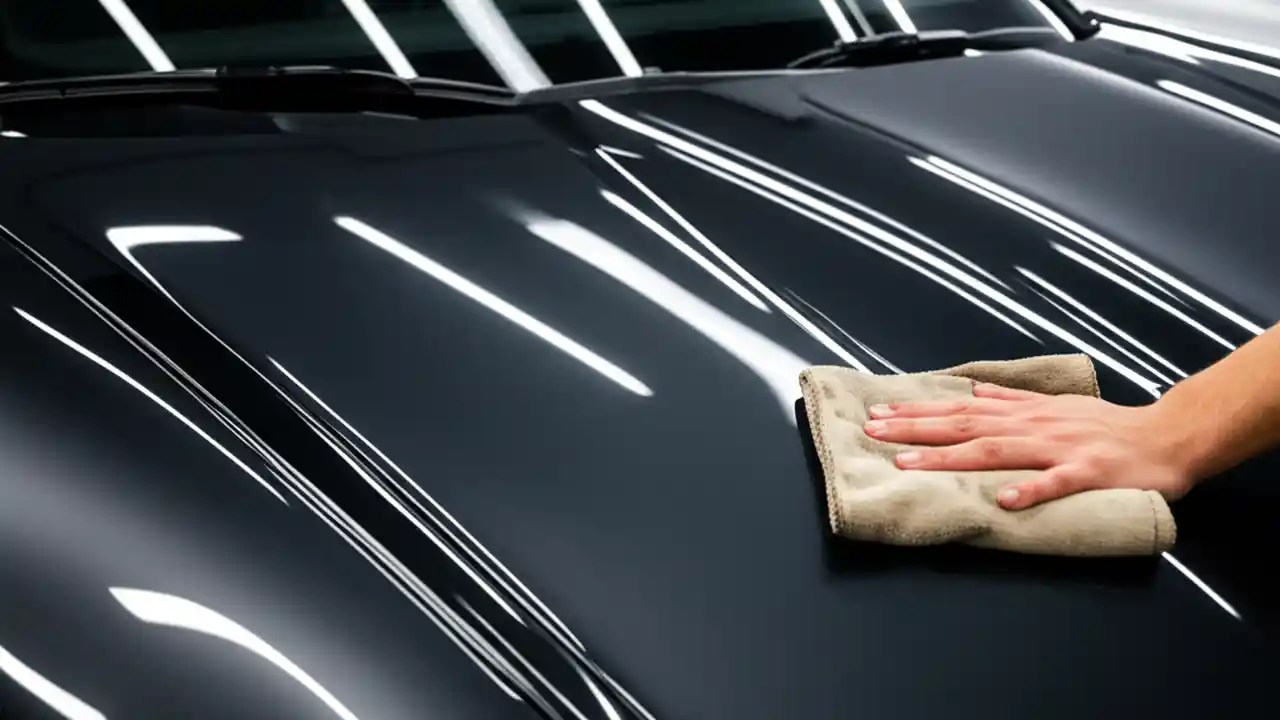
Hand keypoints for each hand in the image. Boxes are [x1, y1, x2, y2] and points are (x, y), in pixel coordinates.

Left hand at [862, 383, 1196, 509]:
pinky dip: (1029, 490)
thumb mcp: (1054, 406)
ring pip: (997, 451)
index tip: (877, 413)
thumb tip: (972, 388)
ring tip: (909, 464)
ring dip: (951, 457)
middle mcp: (1034, 425)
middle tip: (872, 431)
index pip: (960, 409)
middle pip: (966, 426)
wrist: (1166, 437)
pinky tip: (1002, 500)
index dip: (917, 411)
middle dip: (916, 429)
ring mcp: (1060, 448)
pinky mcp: (1089, 472)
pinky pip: (1057, 483)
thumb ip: (1012, 400)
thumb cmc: (1106, 426)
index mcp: (1024, 413)